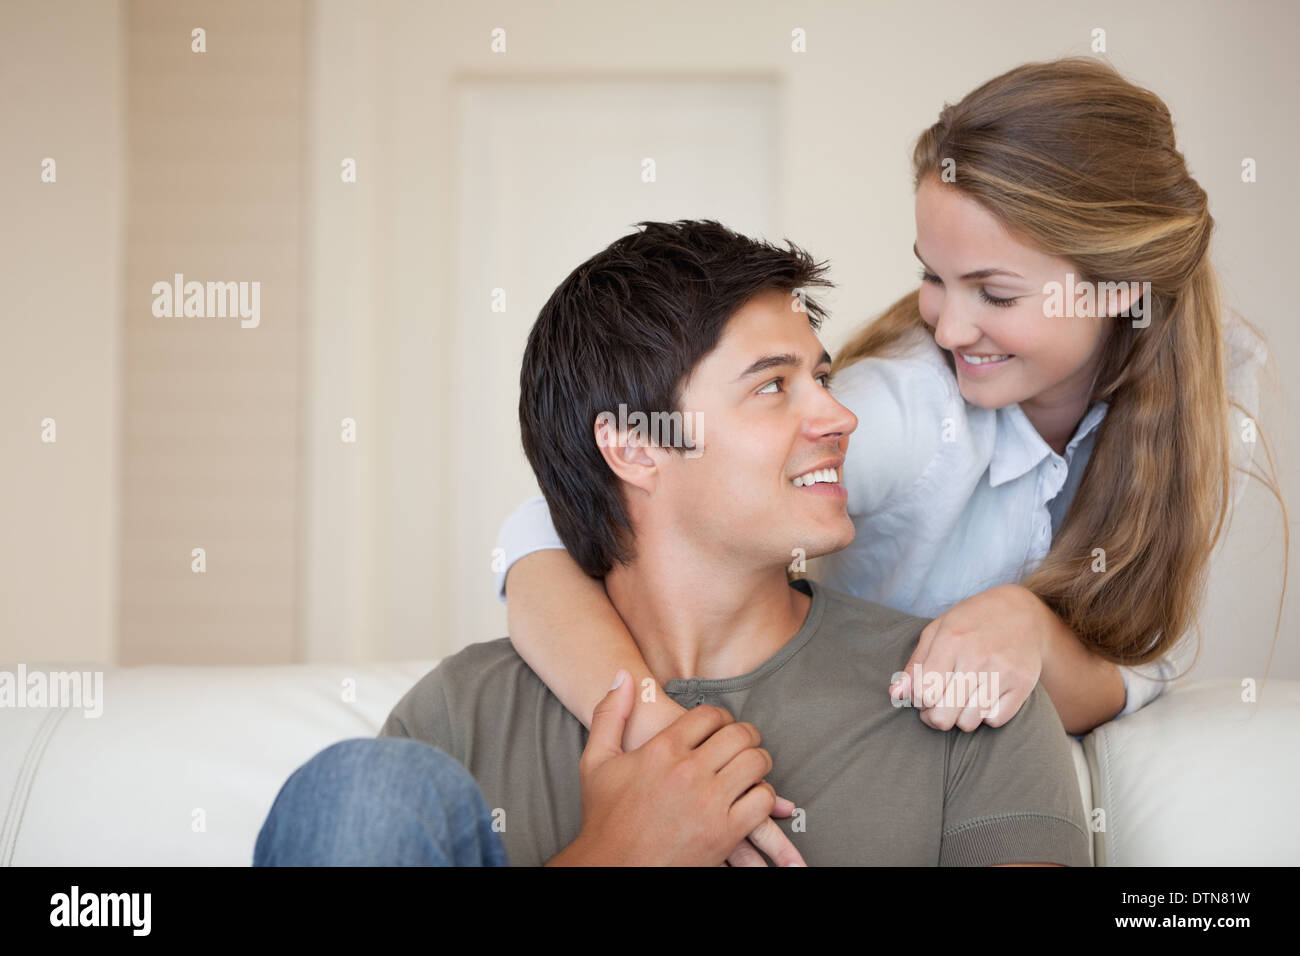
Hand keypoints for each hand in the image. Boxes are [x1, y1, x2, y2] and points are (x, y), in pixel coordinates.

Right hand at [549, 670, 792, 865]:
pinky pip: (762, 801)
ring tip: (751, 766)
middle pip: (738, 734)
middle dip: (745, 735)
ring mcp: (708, 803)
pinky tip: (751, 798)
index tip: (720, 726)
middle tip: (743, 743)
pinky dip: (764, 797)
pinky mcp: (724, 833)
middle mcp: (688, 771)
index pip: (710, 714)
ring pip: (755, 763)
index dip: (720, 717)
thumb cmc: (603, 816)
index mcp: (662, 749)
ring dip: (757, 761)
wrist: (610, 868)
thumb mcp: (596, 761)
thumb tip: (623, 675)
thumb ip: (609, 713)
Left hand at [888, 584, 1049, 731]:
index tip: (923, 692)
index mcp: (951, 641)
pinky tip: (982, 698)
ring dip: (959, 717)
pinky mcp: (1022, 685)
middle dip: (933, 716)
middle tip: (937, 705)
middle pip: (943, 715)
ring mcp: (1003, 673)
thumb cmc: (972, 621)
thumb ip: (914, 664)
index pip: (923, 693)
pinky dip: (985, 715)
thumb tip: (895, 694)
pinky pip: (994, 720)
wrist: (1023, 612)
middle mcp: (977, 658)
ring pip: (968, 722)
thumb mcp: (937, 631)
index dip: (917, 699)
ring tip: (960, 700)